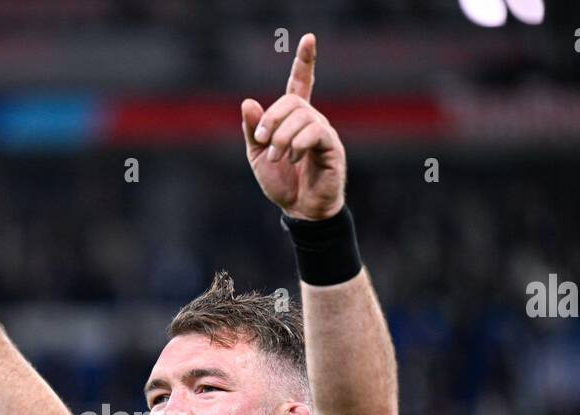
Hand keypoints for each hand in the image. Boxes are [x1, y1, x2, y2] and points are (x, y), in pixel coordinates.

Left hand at [241, 34, 345, 220]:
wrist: (299, 210)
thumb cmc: (282, 183)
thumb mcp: (257, 155)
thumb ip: (252, 130)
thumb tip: (248, 101)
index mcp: (294, 119)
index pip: (300, 84)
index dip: (304, 62)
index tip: (308, 38)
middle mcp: (312, 120)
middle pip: (292, 102)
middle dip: (271, 120)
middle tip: (262, 142)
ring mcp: (324, 132)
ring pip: (301, 117)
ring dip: (281, 137)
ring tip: (275, 158)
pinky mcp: (332, 147)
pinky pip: (316, 132)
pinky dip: (298, 143)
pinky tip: (293, 158)